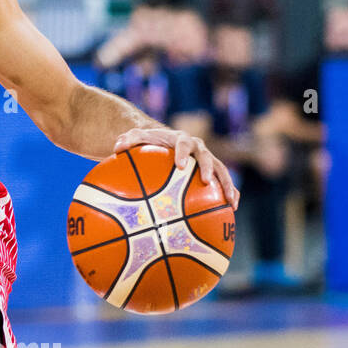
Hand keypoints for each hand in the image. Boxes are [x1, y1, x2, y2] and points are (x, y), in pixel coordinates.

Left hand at [113, 127, 239, 208]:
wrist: (163, 142)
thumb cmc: (149, 141)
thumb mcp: (136, 137)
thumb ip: (128, 139)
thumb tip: (116, 147)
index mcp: (181, 139)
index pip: (183, 143)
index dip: (182, 153)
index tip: (179, 165)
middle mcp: (198, 148)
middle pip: (207, 157)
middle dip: (208, 169)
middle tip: (206, 182)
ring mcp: (207, 160)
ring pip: (221, 172)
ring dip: (227, 186)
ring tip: (230, 203)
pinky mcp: (211, 172)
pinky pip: (223, 183)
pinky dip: (230, 194)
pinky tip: (231, 211)